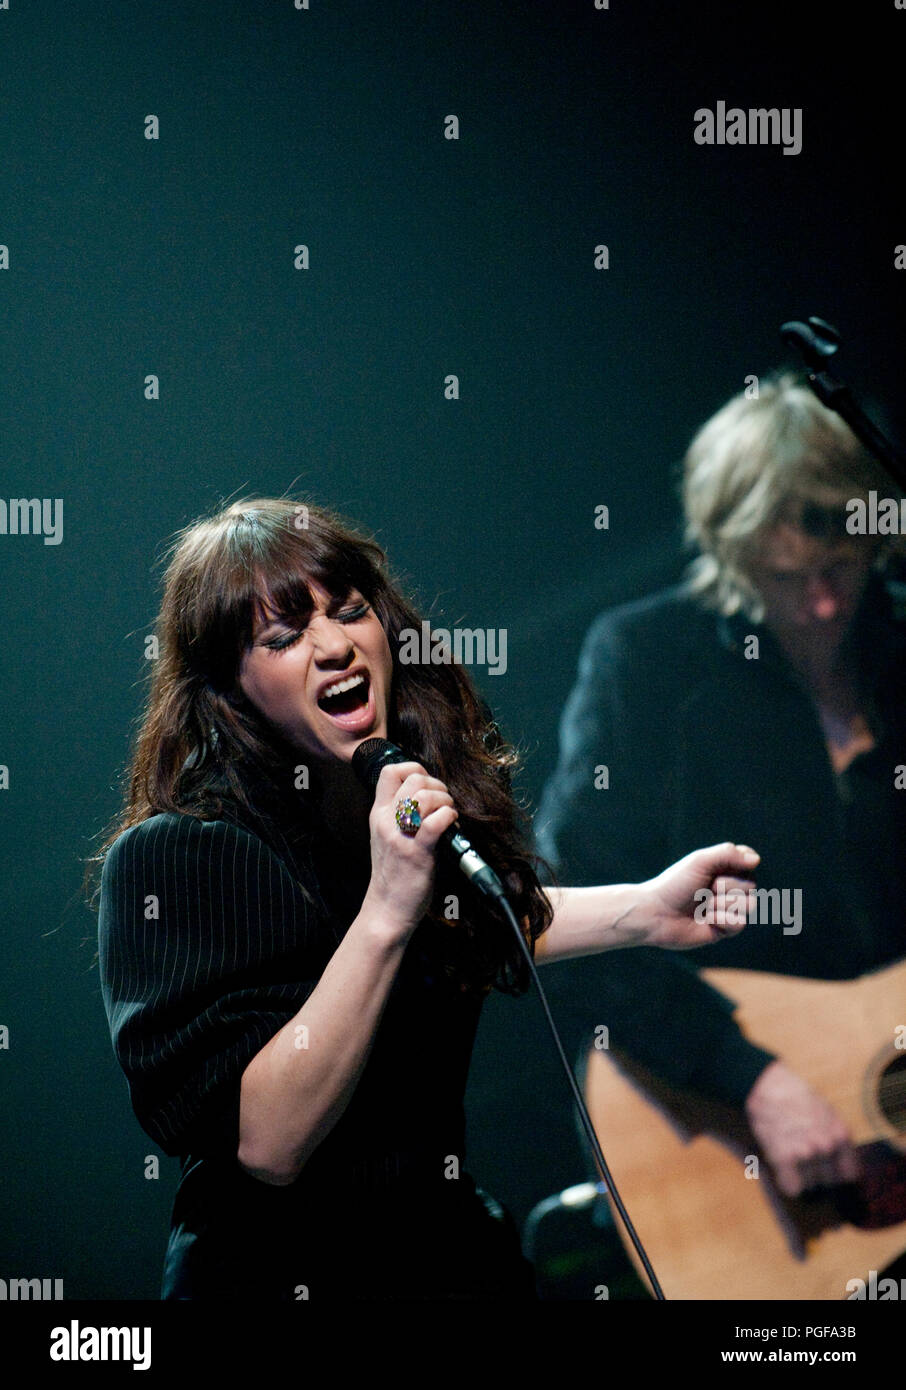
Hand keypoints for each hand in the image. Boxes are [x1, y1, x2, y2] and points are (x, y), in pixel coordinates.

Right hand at [362, 761, 457, 939]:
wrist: (386, 910)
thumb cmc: (393, 874)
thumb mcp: (387, 837)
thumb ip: (399, 815)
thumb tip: (429, 794)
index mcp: (378, 814)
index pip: (389, 771)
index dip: (414, 769)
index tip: (427, 786)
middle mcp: (386, 821)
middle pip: (413, 777)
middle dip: (436, 785)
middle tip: (443, 804)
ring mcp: (400, 836)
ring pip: (425, 796)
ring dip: (445, 801)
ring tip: (449, 816)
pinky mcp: (417, 852)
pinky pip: (436, 821)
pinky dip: (449, 817)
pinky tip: (452, 826)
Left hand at [638, 842, 760, 948]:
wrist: (656, 914)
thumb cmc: (675, 884)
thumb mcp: (700, 862)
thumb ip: (727, 855)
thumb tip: (756, 859)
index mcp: (723, 868)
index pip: (750, 861)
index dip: (740, 865)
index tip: (718, 868)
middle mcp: (728, 888)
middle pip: (751, 885)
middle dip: (725, 887)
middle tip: (703, 889)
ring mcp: (727, 908)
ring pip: (749, 905)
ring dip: (723, 905)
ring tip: (703, 906)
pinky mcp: (724, 929)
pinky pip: (740, 924)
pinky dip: (722, 920)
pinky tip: (705, 921)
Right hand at [745, 1060, 860, 1195]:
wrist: (767, 1086)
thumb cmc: (796, 1096)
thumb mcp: (827, 1112)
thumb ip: (837, 1138)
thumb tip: (844, 1167)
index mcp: (841, 1135)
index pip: (849, 1174)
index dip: (837, 1173)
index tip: (828, 1170)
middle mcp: (827, 1146)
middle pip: (828, 1181)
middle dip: (817, 1172)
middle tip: (802, 1155)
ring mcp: (806, 1153)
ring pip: (810, 1185)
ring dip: (800, 1176)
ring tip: (790, 1154)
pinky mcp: (785, 1158)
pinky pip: (792, 1188)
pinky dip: (786, 1182)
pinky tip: (782, 1168)